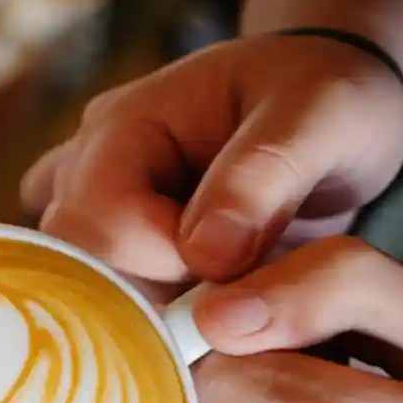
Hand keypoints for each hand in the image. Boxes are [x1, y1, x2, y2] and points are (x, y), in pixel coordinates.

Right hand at [20, 35, 402, 298]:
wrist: (322, 101)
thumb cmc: (323, 93)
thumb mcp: (321, 115)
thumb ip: (262, 176)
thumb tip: (205, 254)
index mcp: (122, 126)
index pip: (101, 226)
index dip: (166, 265)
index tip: (241, 266)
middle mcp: (85, 167)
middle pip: (80, 263)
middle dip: (158, 292)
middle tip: (235, 282)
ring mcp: (89, 204)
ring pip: (84, 286)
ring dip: (154, 304)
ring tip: (224, 282)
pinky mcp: (107, 239)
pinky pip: (98, 294)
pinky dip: (147, 309)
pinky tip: (196, 293)